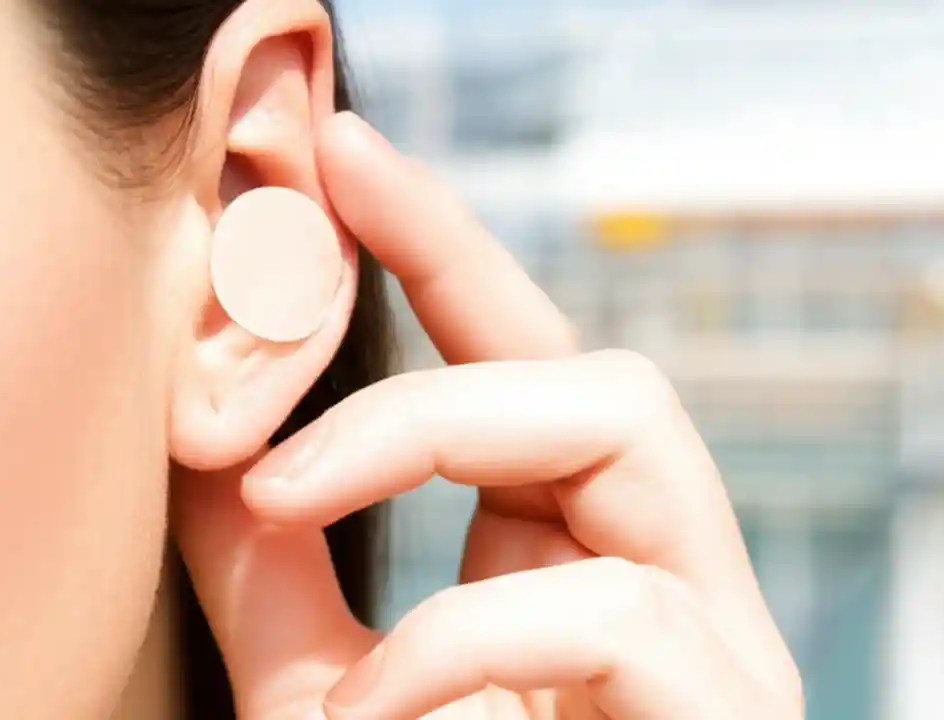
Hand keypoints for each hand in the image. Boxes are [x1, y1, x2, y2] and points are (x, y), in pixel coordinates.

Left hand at [172, 112, 803, 718]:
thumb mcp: (311, 687)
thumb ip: (269, 573)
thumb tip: (209, 435)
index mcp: (574, 565)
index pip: (531, 372)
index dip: (446, 246)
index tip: (343, 158)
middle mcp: (665, 583)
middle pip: (604, 367)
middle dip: (442, 292)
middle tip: (281, 314)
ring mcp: (717, 651)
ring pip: (632, 423)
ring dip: (428, 434)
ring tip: (284, 498)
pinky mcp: (734, 714)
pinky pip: (617, 609)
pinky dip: (458, 640)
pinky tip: (364, 708)